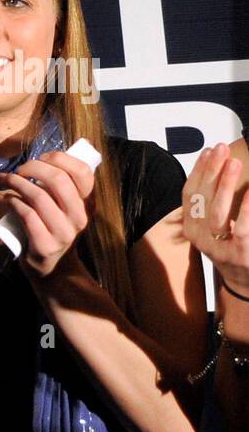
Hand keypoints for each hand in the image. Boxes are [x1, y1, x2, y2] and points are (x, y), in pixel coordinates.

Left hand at [0, 150, 94, 276]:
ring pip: (39, 196)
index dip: (60, 158)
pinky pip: (27, 215)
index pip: (83, 171)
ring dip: (17, 183)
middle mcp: (80, 217)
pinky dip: (14, 202)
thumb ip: (62, 187)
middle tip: (19, 169)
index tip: (41, 157)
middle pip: (58, 180)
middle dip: (34, 167)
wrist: (52, 268)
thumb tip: (44, 157)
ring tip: (6, 180)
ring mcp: (64, 232)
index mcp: (88, 203)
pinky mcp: (45, 244)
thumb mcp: (65, 208)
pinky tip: (7, 198)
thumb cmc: (54, 229)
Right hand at [182, 142, 248, 295]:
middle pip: (201, 199)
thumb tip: (220, 168)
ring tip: (234, 163)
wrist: (245, 281)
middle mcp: (199, 238)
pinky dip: (245, 208)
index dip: (198, 171)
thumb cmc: (234, 248)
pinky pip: (241, 229)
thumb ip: (214, 204)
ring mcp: (217, 248)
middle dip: (211, 171)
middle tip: (222, 149)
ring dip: (225, 184)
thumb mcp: (216, 227)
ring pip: (217, 212)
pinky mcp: (238, 254)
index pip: (189, 195)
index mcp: (191, 228)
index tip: (208, 151)